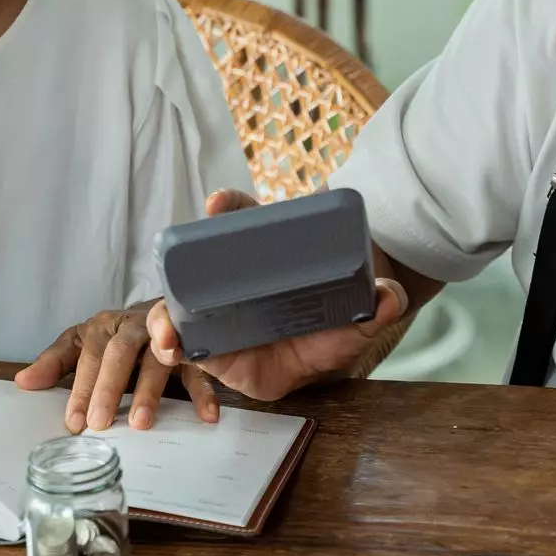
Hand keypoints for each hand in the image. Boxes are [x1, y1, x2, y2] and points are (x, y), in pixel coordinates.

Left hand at [15, 301, 219, 432]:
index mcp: (105, 325)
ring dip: (150, 390)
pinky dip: (203, 392)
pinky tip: (205, 416)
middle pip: (120, 351)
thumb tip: (22, 382)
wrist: (164, 314)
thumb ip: (55, 363)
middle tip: (100, 422)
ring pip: (158, 359)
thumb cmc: (116, 337)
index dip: (82, 386)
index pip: (90, 354)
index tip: (74, 420)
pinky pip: (199, 369)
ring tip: (141, 422)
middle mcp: (135, 326)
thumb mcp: (82, 344)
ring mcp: (166, 336)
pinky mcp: (193, 348)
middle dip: (110, 387)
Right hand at [144, 189, 410, 400]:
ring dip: (167, 315)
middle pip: (199, 265)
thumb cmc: (338, 310)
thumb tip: (388, 296)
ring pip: (182, 307)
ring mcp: (221, 317)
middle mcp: (236, 283)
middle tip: (184, 259)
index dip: (230, 209)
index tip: (220, 203)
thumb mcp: (358, 302)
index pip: (241, 224)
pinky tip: (170, 348)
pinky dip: (172, 344)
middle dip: (184, 261)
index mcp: (265, 258)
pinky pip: (187, 345)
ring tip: (169, 330)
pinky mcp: (217, 352)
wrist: (334, 345)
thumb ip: (379, 298)